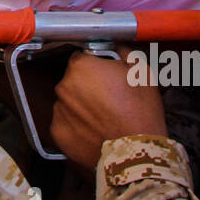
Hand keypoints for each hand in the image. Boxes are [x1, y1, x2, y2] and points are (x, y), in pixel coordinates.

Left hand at [49, 47, 167, 169]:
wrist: (134, 152)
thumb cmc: (139, 112)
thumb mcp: (140, 72)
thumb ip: (123, 53)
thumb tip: (116, 46)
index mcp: (81, 67)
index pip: (82, 58)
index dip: (96, 66)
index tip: (106, 75)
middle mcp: (64, 86)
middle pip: (73, 80)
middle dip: (88, 86)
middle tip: (109, 98)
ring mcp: (59, 110)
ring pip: (69, 101)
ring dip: (81, 105)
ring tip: (104, 116)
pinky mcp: (58, 132)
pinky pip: (66, 122)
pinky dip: (76, 125)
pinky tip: (95, 129)